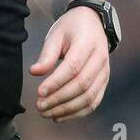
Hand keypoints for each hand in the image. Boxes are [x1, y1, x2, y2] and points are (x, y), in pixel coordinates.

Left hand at [29, 6, 110, 121]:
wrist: (92, 23)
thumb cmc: (71, 29)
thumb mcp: (56, 35)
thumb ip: (47, 55)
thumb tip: (35, 72)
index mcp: (88, 43)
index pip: (73, 67)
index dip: (56, 82)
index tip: (39, 92)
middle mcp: (100, 59)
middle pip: (82, 84)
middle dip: (59, 99)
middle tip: (39, 106)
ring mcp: (104, 72)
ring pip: (89, 97)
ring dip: (67, 109)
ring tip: (46, 113)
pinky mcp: (104, 82)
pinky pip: (94, 102)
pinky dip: (77, 113)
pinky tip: (59, 116)